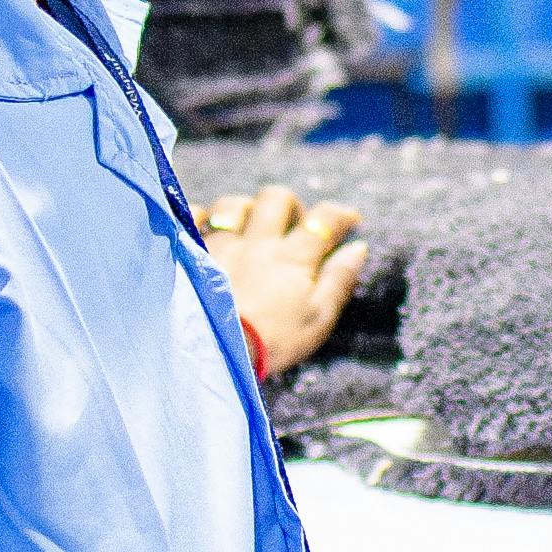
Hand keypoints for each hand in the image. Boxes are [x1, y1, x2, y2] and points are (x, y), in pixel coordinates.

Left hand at [198, 186, 364, 374]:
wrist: (216, 352)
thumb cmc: (273, 342)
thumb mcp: (317, 318)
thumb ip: (338, 280)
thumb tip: (358, 248)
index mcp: (292, 257)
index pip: (324, 220)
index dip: (341, 215)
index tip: (349, 220)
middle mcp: (257, 241)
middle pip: (277, 199)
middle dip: (290, 205)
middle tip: (292, 225)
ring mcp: (221, 244)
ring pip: (234, 204)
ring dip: (246, 208)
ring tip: (249, 227)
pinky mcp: (192, 252)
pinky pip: (195, 216)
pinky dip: (203, 216)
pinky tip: (209, 226)